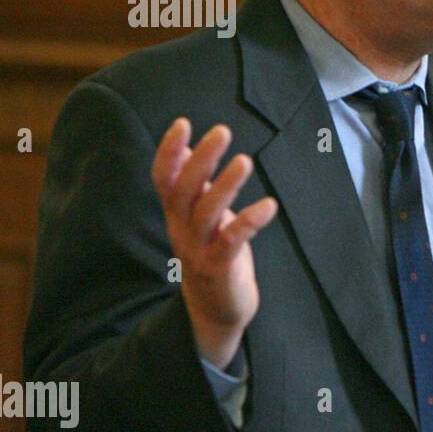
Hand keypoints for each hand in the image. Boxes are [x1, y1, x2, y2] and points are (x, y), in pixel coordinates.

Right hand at [151, 119, 278, 368]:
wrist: (216, 308)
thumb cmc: (213, 253)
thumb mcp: (201, 217)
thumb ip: (196, 186)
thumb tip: (189, 149)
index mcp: (176, 214)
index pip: (163, 179)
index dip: (169, 152)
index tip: (182, 123)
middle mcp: (181, 229)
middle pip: (184, 191)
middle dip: (202, 160)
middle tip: (222, 131)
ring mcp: (198, 250)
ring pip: (206, 214)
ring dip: (226, 186)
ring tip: (244, 161)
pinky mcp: (219, 268)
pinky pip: (232, 242)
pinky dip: (250, 222)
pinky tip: (269, 205)